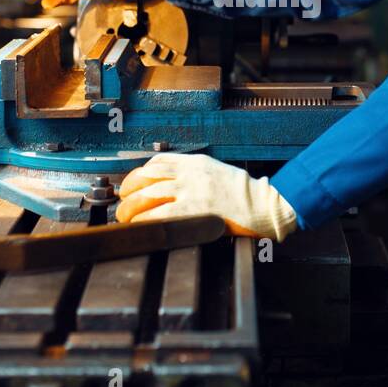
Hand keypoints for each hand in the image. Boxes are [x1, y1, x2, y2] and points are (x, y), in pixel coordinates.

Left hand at [117, 153, 298, 241]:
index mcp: (196, 162)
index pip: (158, 161)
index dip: (139, 174)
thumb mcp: (217, 173)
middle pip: (147, 176)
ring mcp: (192, 191)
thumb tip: (168, 187)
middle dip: (129, 189)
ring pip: (149, 194)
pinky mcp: (194, 210)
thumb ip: (194, 176)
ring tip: (125, 217)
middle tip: (122, 202)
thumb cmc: (245, 194)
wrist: (264, 204)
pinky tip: (139, 225)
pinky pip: (160, 214)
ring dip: (131, 207)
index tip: (132, 184)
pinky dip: (144, 219)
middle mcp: (191, 173)